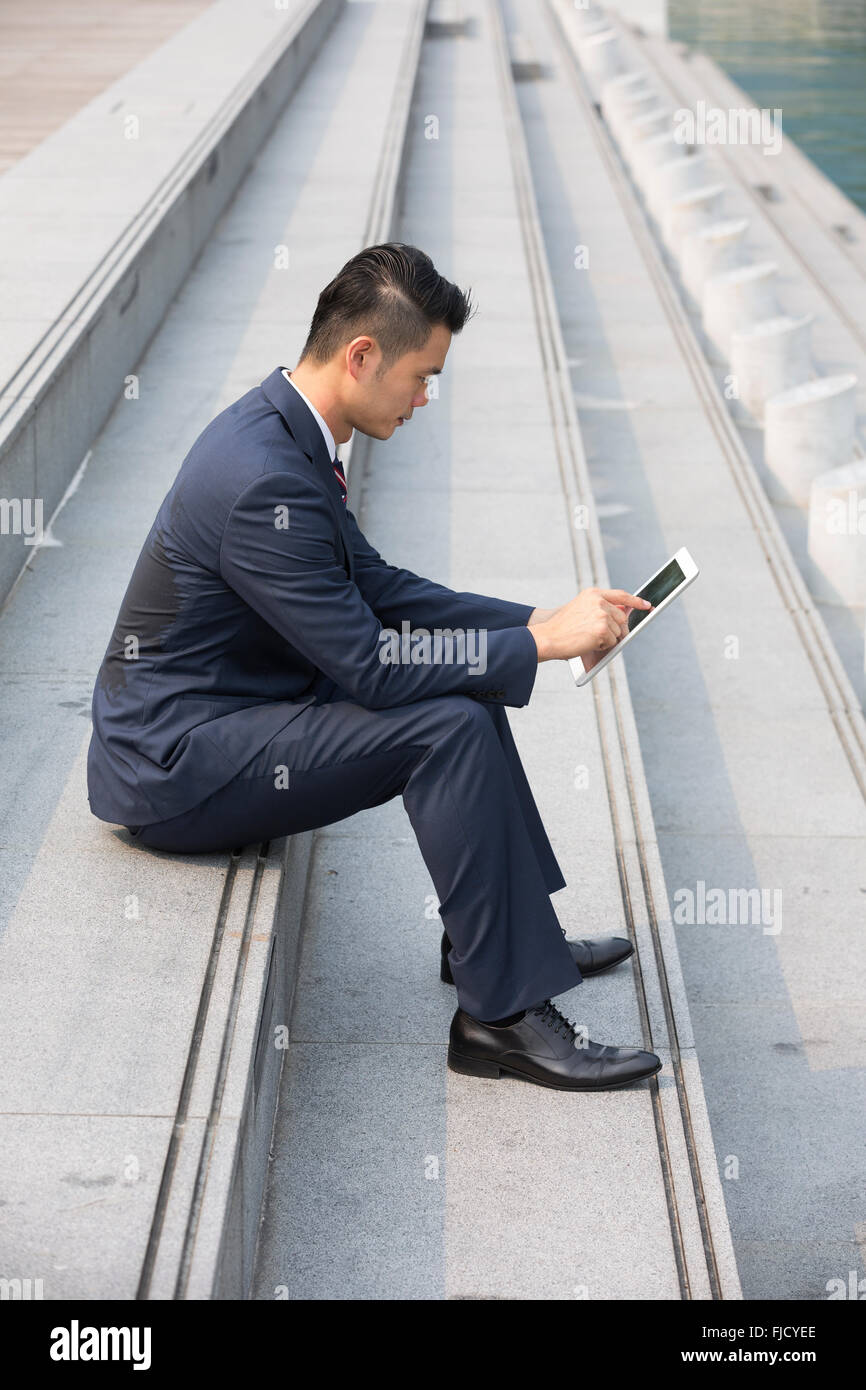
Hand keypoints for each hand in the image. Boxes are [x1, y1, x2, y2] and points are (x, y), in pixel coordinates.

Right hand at [529, 587, 651, 662]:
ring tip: (588, 637)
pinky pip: (612, 642)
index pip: (621, 595)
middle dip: (617, 629)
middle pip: (623, 618)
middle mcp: (599, 602)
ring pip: (618, 631)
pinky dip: (602, 646)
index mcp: (593, 594)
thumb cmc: (562, 627)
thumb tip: (624, 614)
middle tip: (602, 635)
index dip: (636, 601)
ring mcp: (601, 615)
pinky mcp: (602, 630)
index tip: (647, 605)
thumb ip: (601, 608)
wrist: (548, 637)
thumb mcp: (581, 609)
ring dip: (607, 638)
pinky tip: (588, 642)